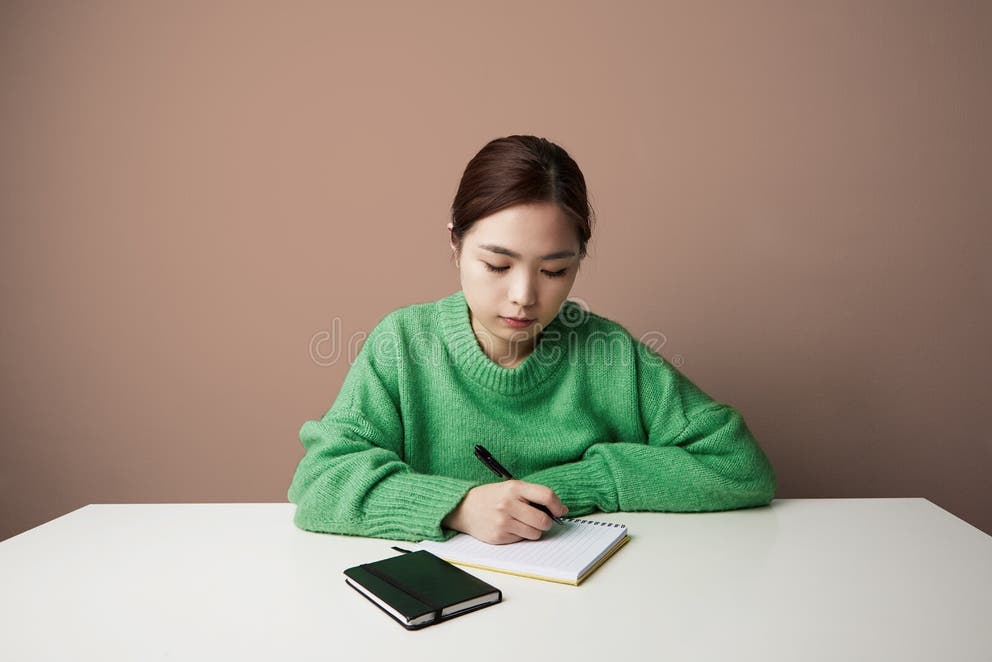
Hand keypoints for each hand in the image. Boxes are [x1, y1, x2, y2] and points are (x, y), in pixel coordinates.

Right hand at [442, 480, 567, 544]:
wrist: (463, 508)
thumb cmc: (491, 497)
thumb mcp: (510, 487)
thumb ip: (532, 495)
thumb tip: (558, 510)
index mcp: (513, 488)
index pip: (546, 495)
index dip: (558, 505)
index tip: (560, 510)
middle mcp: (508, 504)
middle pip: (543, 520)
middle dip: (547, 522)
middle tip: (541, 520)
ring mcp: (503, 522)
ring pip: (535, 533)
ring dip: (534, 530)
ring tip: (523, 522)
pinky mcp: (498, 536)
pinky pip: (521, 540)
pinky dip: (520, 535)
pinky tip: (510, 527)